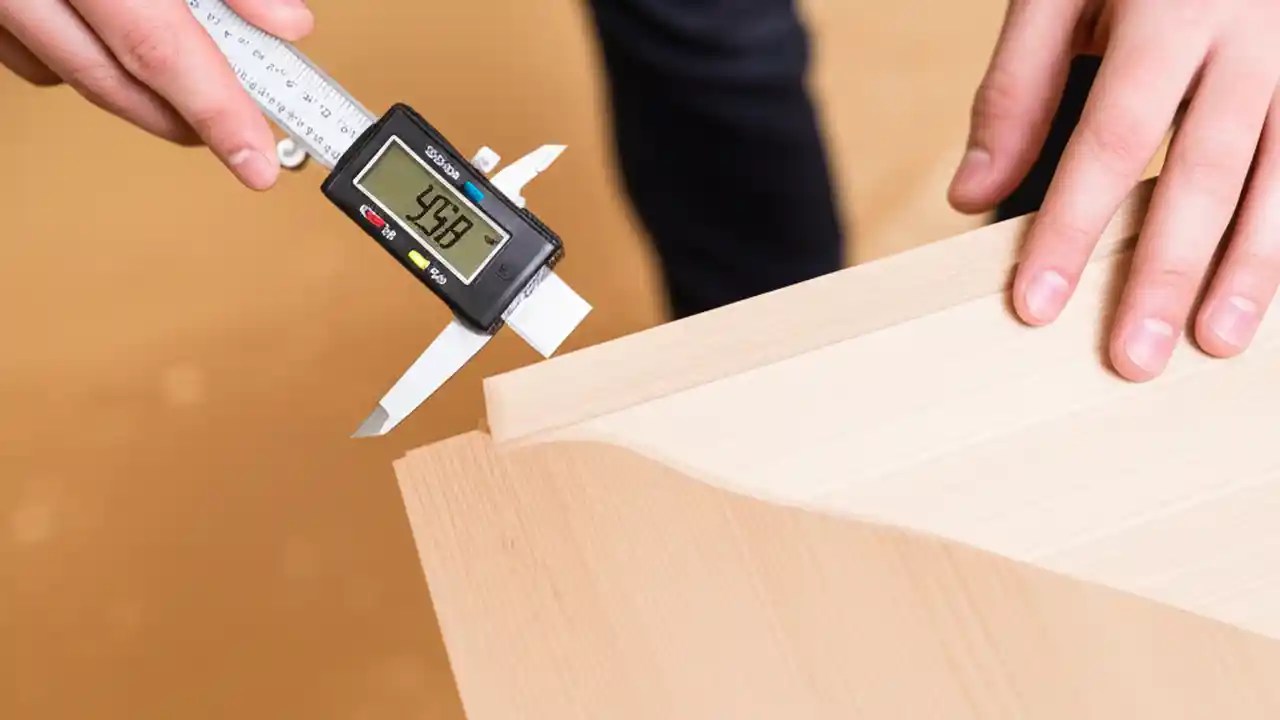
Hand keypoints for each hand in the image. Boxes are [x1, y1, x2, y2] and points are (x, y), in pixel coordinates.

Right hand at [0, 0, 313, 189]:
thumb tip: (287, 23)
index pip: (163, 54)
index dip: (219, 114)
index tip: (257, 162)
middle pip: (114, 83)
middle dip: (185, 119)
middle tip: (239, 136)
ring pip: (66, 76)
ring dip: (132, 94)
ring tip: (187, 92)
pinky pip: (28, 56)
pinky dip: (77, 63)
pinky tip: (111, 50)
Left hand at [950, 0, 1279, 380]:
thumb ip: (1018, 87)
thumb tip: (970, 197)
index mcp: (1170, 9)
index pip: (1111, 140)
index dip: (1072, 227)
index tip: (1036, 304)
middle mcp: (1253, 33)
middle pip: (1205, 172)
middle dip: (1165, 272)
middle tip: (1131, 359)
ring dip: (1253, 268)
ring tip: (1216, 344)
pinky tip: (1273, 284)